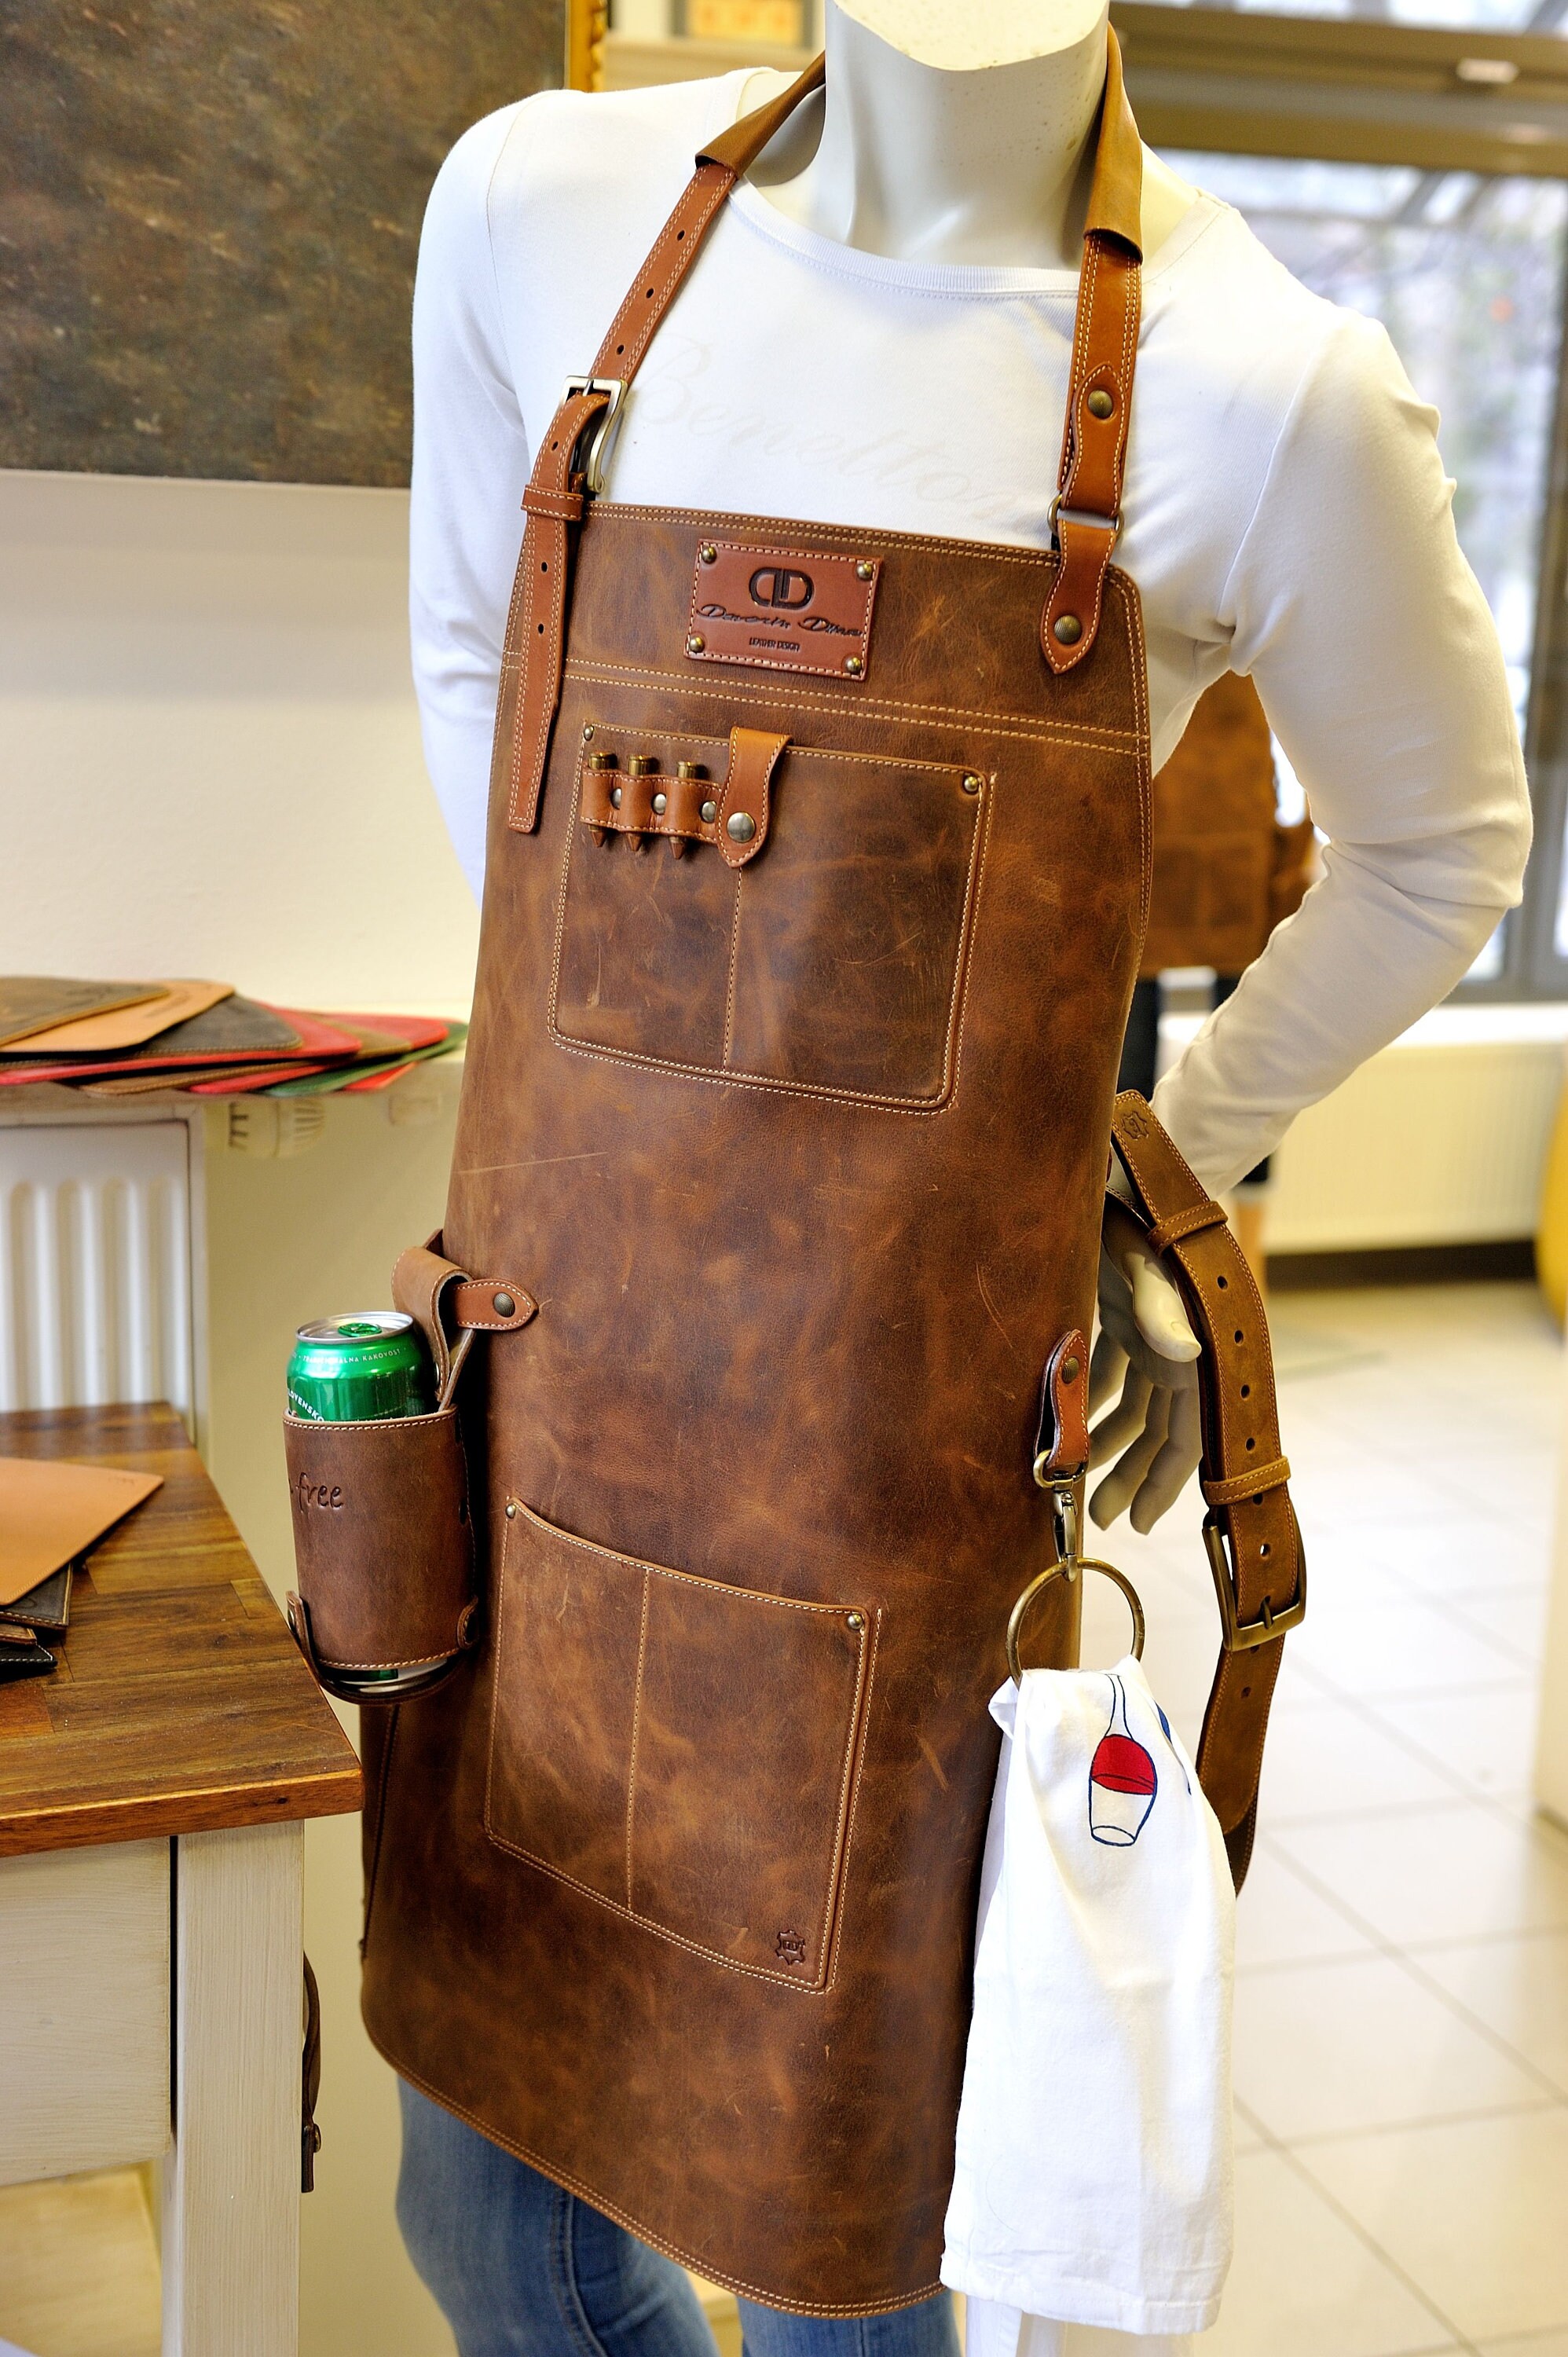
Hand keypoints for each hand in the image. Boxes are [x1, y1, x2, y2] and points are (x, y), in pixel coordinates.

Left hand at [1088, 1194, 1202, 1533]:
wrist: (1123, 1170)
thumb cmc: (1138, 1217)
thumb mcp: (1145, 1262)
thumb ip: (1159, 1310)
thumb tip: (1183, 1355)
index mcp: (1193, 1346)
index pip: (1187, 1433)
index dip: (1165, 1480)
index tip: (1141, 1522)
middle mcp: (1177, 1351)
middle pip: (1160, 1432)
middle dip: (1132, 1475)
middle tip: (1101, 1515)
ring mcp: (1151, 1337)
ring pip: (1136, 1409)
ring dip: (1112, 1444)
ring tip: (1086, 1484)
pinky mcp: (1124, 1319)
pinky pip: (1115, 1376)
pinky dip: (1098, 1405)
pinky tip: (1077, 1427)